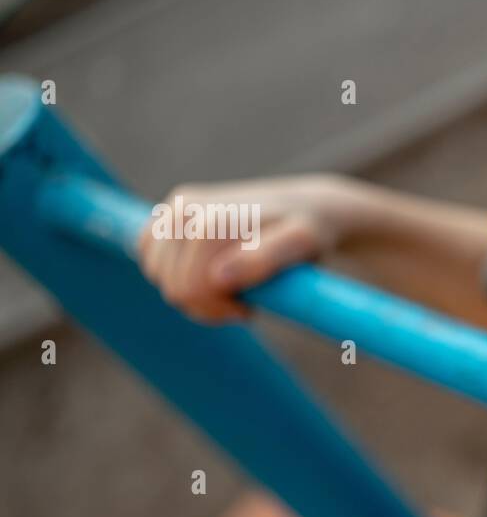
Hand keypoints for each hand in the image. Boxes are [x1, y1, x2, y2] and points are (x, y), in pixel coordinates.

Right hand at [135, 173, 356, 322]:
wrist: (306, 205)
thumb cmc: (307, 231)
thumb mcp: (300, 246)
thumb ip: (263, 260)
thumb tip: (218, 277)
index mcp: (211, 223)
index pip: (189, 291)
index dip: (218, 310)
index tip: (248, 307)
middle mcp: (186, 209)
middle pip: (173, 287)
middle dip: (207, 304)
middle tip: (242, 299)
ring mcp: (175, 207)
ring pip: (158, 275)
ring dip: (193, 290)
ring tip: (231, 284)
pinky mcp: (171, 209)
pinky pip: (149, 256)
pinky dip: (175, 272)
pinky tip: (208, 270)